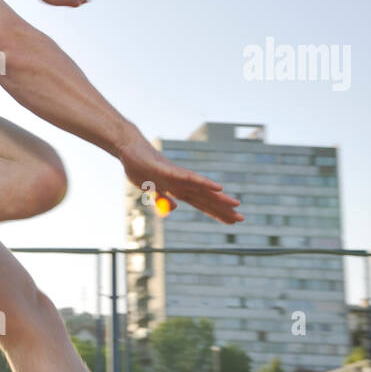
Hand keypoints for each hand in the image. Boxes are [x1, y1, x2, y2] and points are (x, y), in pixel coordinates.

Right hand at [119, 136, 244, 225]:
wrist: (129, 149)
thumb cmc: (139, 167)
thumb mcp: (150, 189)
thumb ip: (162, 198)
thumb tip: (174, 208)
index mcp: (178, 189)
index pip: (201, 203)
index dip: (216, 213)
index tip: (231, 222)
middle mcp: (182, 183)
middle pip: (206, 198)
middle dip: (223, 209)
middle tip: (241, 219)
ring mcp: (177, 176)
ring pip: (202, 189)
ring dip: (219, 197)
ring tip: (236, 205)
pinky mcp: (170, 170)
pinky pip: (190, 177)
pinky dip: (204, 182)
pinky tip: (218, 187)